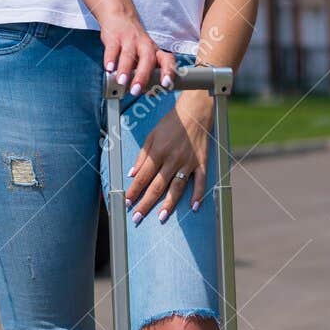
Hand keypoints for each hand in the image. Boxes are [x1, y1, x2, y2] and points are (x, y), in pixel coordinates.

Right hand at [98, 11, 177, 96]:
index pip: (167, 60)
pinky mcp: (114, 37)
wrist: (120, 16)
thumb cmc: (134, 42)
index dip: (169, 71)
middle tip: (136, 90)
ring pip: (129, 54)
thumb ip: (146, 72)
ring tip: (121, 81)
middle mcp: (145, 45)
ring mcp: (129, 40)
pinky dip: (110, 59)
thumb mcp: (144, 54)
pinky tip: (108, 68)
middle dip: (142, 76)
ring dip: (125, 69)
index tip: (166, 84)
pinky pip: (112, 48)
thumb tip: (148, 92)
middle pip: (147, 59)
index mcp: (155, 51)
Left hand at [126, 91, 211, 222]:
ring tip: (161, 217)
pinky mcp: (201, 163)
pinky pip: (200, 181)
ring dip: (169, 204)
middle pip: (157, 186)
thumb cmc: (171, 124)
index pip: (142, 176)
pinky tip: (194, 207)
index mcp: (157, 152)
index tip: (127, 202)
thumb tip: (132, 174)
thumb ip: (142, 156)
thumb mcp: (151, 136)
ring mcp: (188, 162)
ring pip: (177, 187)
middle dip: (146, 203)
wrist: (195, 112)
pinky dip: (197, 194)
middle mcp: (172, 159)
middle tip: (137, 218)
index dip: (134, 191)